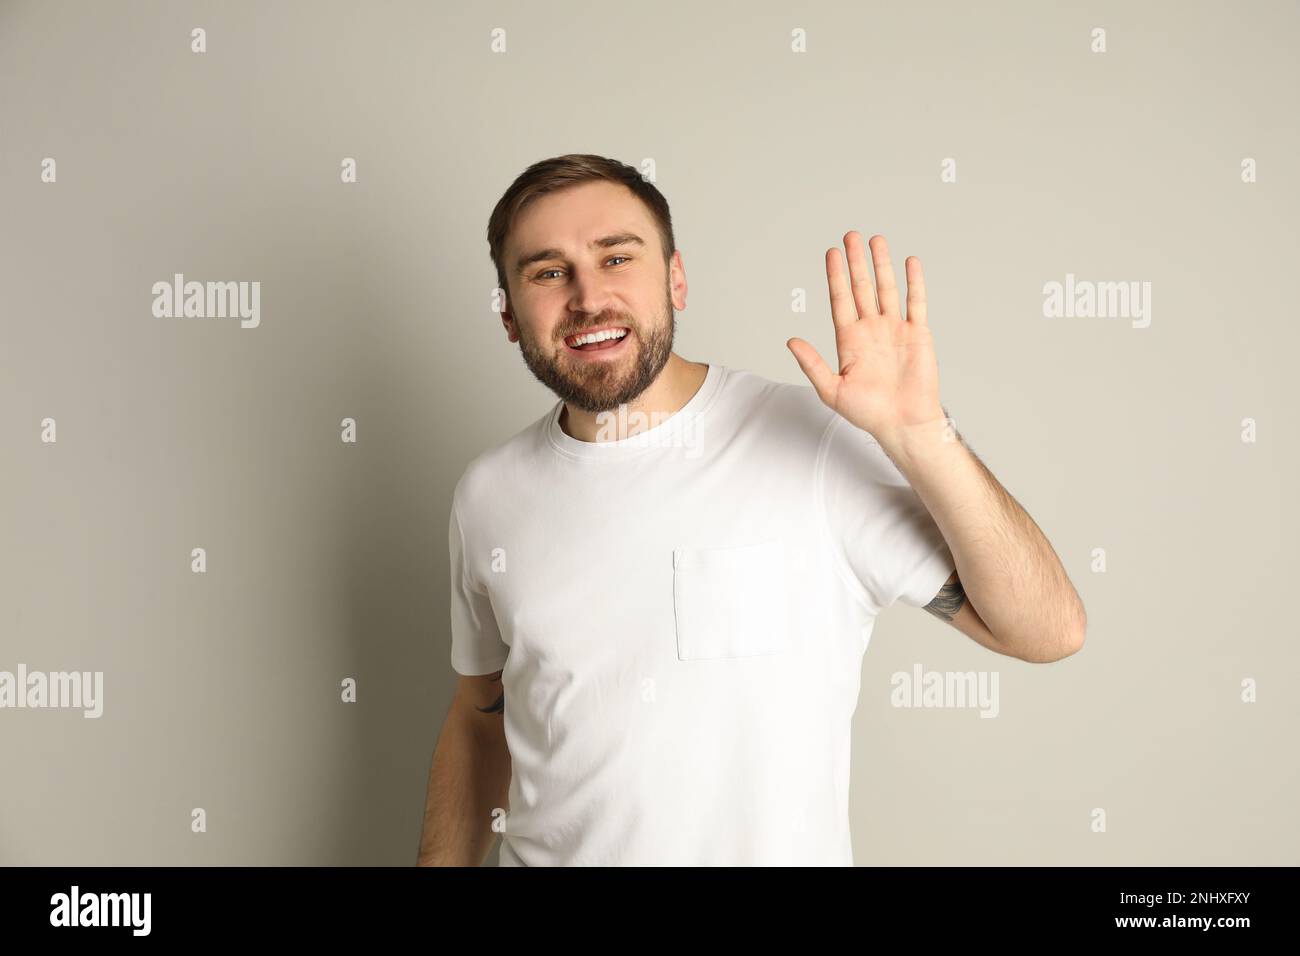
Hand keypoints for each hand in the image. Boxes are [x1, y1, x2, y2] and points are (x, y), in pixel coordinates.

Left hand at [787, 232, 944, 446]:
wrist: (902, 424)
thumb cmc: (868, 413)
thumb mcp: (832, 390)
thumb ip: (811, 364)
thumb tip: (790, 341)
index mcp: (849, 340)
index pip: (840, 300)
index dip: (836, 277)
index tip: (831, 254)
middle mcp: (871, 330)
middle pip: (862, 288)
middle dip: (856, 262)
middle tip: (850, 236)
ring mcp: (895, 329)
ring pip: (887, 289)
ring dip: (881, 265)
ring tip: (875, 241)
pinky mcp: (917, 334)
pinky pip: (916, 302)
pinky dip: (914, 282)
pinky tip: (909, 262)